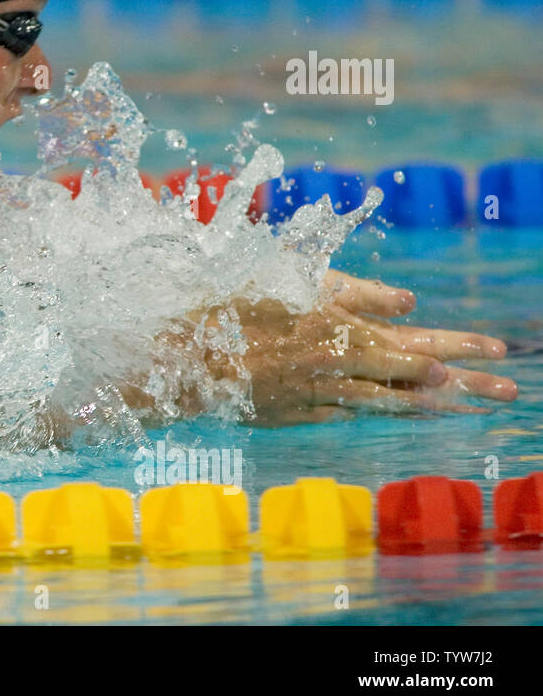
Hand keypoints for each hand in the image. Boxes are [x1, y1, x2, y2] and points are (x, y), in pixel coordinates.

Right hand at [227, 269, 516, 425]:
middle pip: (414, 380)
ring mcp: (322, 396)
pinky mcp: (299, 413)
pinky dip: (383, 413)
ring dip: (432, 405)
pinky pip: (351, 413)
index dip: (460, 347)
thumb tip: (410, 303)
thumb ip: (357, 291)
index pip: (418, 342)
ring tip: (469, 408)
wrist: (188, 354)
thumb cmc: (237, 304)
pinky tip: (401, 413)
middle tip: (508, 391)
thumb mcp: (298, 281)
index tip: (499, 351)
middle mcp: (341, 368)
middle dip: (466, 384)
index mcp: (344, 331)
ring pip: (388, 404)